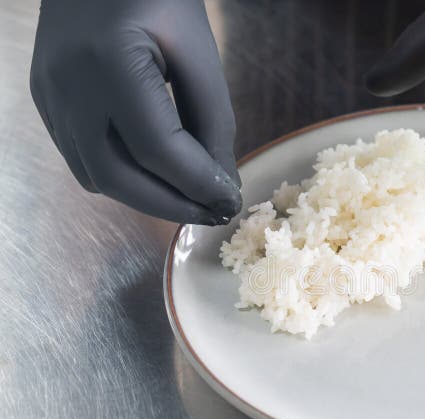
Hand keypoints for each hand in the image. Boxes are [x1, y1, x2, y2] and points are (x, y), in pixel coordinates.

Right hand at [30, 0, 240, 224]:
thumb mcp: (197, 49)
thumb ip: (212, 118)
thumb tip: (221, 182)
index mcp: (109, 62)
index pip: (157, 149)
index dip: (198, 185)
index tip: (231, 203)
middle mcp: (67, 85)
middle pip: (117, 176)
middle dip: (171, 206)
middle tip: (213, 214)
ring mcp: (49, 95)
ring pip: (95, 177)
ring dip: (146, 199)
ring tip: (190, 200)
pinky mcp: (46, 101)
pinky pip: (82, 160)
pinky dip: (124, 179)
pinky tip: (158, 177)